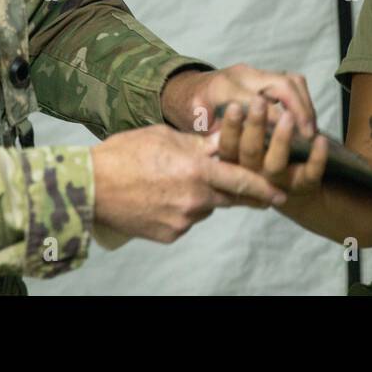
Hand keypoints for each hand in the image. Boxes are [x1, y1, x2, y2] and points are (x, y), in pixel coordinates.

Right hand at [90, 124, 286, 242]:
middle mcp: (195, 198)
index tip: (280, 193)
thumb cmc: (125, 153)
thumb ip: (199, 144)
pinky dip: (180, 209)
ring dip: (199, 196)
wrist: (90, 187)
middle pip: (227, 197)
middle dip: (231, 190)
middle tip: (230, 184)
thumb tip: (224, 141)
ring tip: (168, 182)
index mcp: (197, 169)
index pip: (242, 179)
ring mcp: (183, 220)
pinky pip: (185, 221)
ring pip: (204, 207)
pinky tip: (158, 197)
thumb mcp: (165, 137)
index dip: (264, 187)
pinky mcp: (170, 235)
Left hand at [162, 63, 316, 137]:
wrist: (185, 89)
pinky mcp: (262, 74)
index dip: (279, 122)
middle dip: (301, 109)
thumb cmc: (189, 110)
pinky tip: (303, 121)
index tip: (293, 141)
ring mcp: (254, 72)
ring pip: (291, 79)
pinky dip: (301, 99)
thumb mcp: (193, 122)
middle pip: (283, 84)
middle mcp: (243, 74)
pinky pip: (290, 81)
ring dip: (305, 104)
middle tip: (310, 135)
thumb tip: (230, 141)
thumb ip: (211, 130)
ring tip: (311, 130)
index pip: (260, 102)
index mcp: (225, 87)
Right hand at [211, 98, 327, 196]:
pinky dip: (317, 157)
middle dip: (254, 125)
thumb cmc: (263, 158)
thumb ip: (239, 129)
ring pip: (276, 163)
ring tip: (287, 116)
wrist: (292, 190)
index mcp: (236, 162)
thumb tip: (232, 104)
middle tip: (258, 101)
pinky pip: (309, 173)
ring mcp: (278, 182)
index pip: (227, 145)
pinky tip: (320, 139)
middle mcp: (254, 173)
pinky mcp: (302, 186)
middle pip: (250, 150)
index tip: (234, 105)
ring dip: (281, 139)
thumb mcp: (243, 145)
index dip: (230, 127)